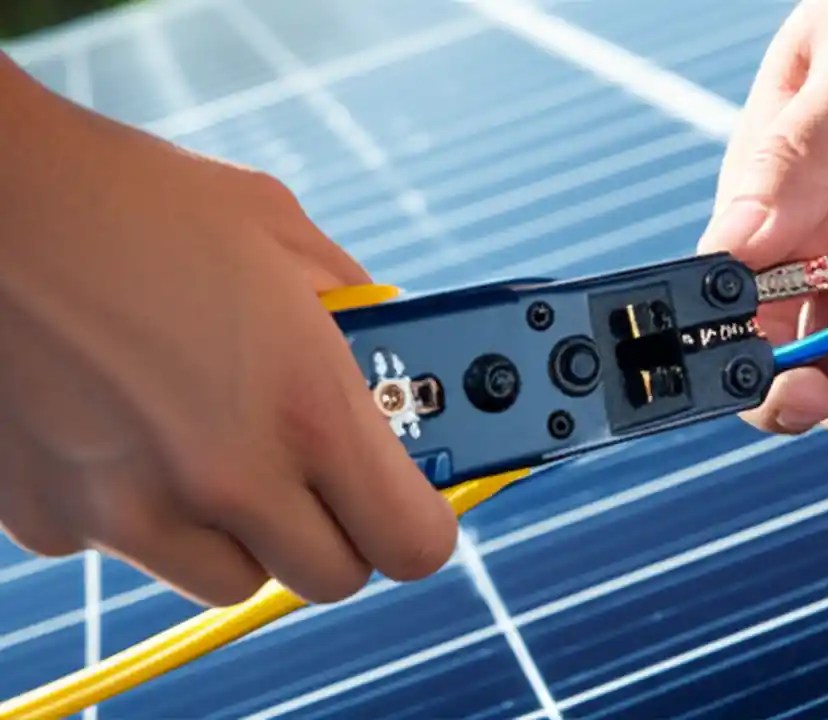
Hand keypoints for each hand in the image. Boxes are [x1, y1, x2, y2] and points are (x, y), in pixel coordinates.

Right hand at [0, 57, 456, 605]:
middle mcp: (224, 477)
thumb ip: (355, 308)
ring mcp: (129, 512)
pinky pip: (131, 550)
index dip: (420, 523)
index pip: (412, 543)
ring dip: (245, 532)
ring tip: (216, 442)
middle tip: (320, 470)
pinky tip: (126, 430)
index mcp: (306, 408)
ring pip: (232, 579)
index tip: (412, 497)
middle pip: (330, 577)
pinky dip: (145, 510)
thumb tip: (390, 352)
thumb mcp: (279, 230)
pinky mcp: (50, 521)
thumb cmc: (134, 197)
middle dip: (338, 527)